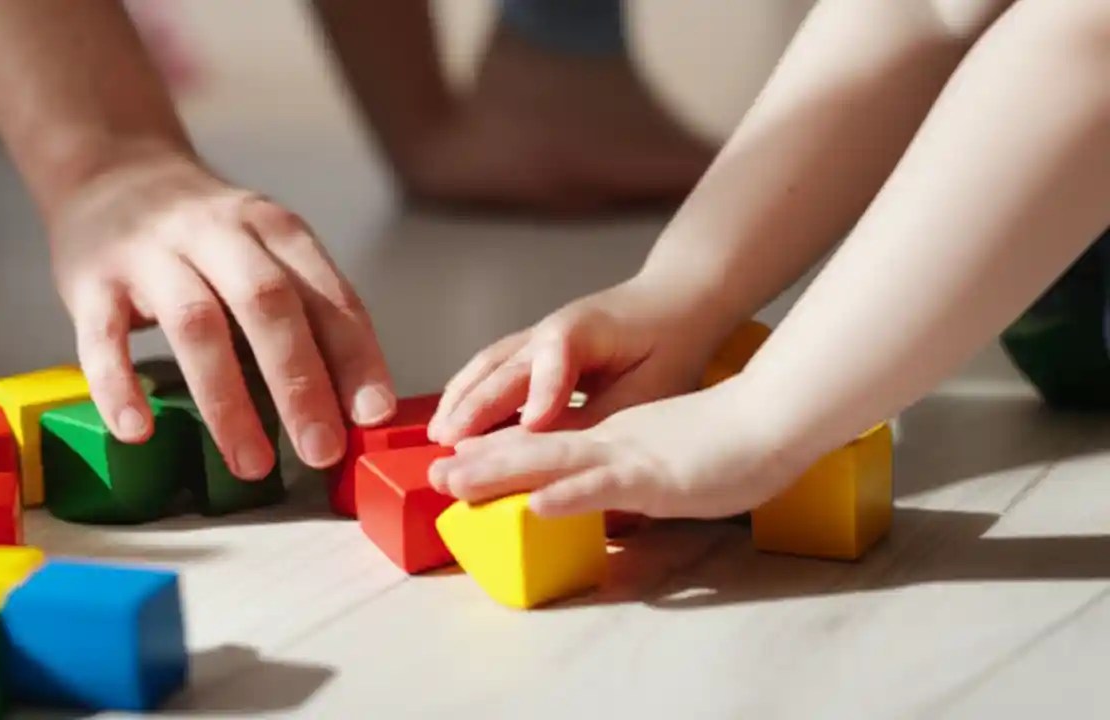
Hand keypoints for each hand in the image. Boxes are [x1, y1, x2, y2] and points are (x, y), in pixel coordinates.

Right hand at [49, 150, 395, 476]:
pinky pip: (104, 336)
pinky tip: (139, 431)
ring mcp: (151, 253)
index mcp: (275, 230)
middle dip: (300, 383)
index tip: (373, 415)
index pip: (327, 295)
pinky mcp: (92, 278)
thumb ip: (307, 312)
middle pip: (267, 305)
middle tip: (321, 451)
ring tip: (252, 464)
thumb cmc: (206, 236)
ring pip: (196, 323)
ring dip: (227, 400)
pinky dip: (120, 385)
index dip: (356, 357)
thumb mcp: (266, 251)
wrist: (112, 171)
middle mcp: (218, 233)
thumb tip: (358, 403)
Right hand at [427, 277, 733, 445]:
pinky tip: (451, 419)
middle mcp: (549, 330)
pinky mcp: (528, 349)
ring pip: (487, 366)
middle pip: (505, 366)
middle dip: (476, 406)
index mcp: (585, 332)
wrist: (671, 301)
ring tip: (438, 436)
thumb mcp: (652, 387)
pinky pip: (489, 370)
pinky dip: (467, 394)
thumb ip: (606, 415)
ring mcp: (533, 336)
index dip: (543, 392)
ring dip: (460, 400)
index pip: (557, 358)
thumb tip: (567, 449)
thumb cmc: (667, 345)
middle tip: (450, 444)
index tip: (531, 427)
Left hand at [429, 377, 797, 518]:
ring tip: (455, 482)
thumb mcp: (671, 458)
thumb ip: (639, 474)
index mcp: (615, 437)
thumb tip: (614, 496)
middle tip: (435, 473)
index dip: (503, 453)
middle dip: (481, 463)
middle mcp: (611, 440)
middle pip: (534, 449)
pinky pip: (604, 485)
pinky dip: (567, 495)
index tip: (463, 462)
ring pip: (552, 461)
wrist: (775, 413)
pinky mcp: (655, 476)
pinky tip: (535, 503)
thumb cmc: (733, 439)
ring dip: (500, 472)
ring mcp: (629, 455)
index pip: (549, 444)